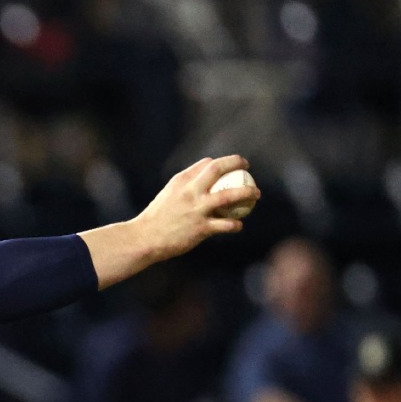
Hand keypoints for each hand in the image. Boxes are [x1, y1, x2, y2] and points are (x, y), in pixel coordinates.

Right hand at [132, 156, 256, 263]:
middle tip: (247, 169)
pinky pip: (225, 224)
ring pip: (229, 196)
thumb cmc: (157, 218)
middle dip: (236, 163)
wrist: (144, 238)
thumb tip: (204, 178)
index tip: (231, 166)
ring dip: (247, 193)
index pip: (206, 164)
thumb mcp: (168, 195)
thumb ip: (186, 186)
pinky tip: (239, 225)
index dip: (223, 162)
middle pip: (218, 170)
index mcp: (181, 181)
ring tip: (256, 194)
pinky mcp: (201, 228)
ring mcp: (196, 209)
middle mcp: (190, 191)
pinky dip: (235, 225)